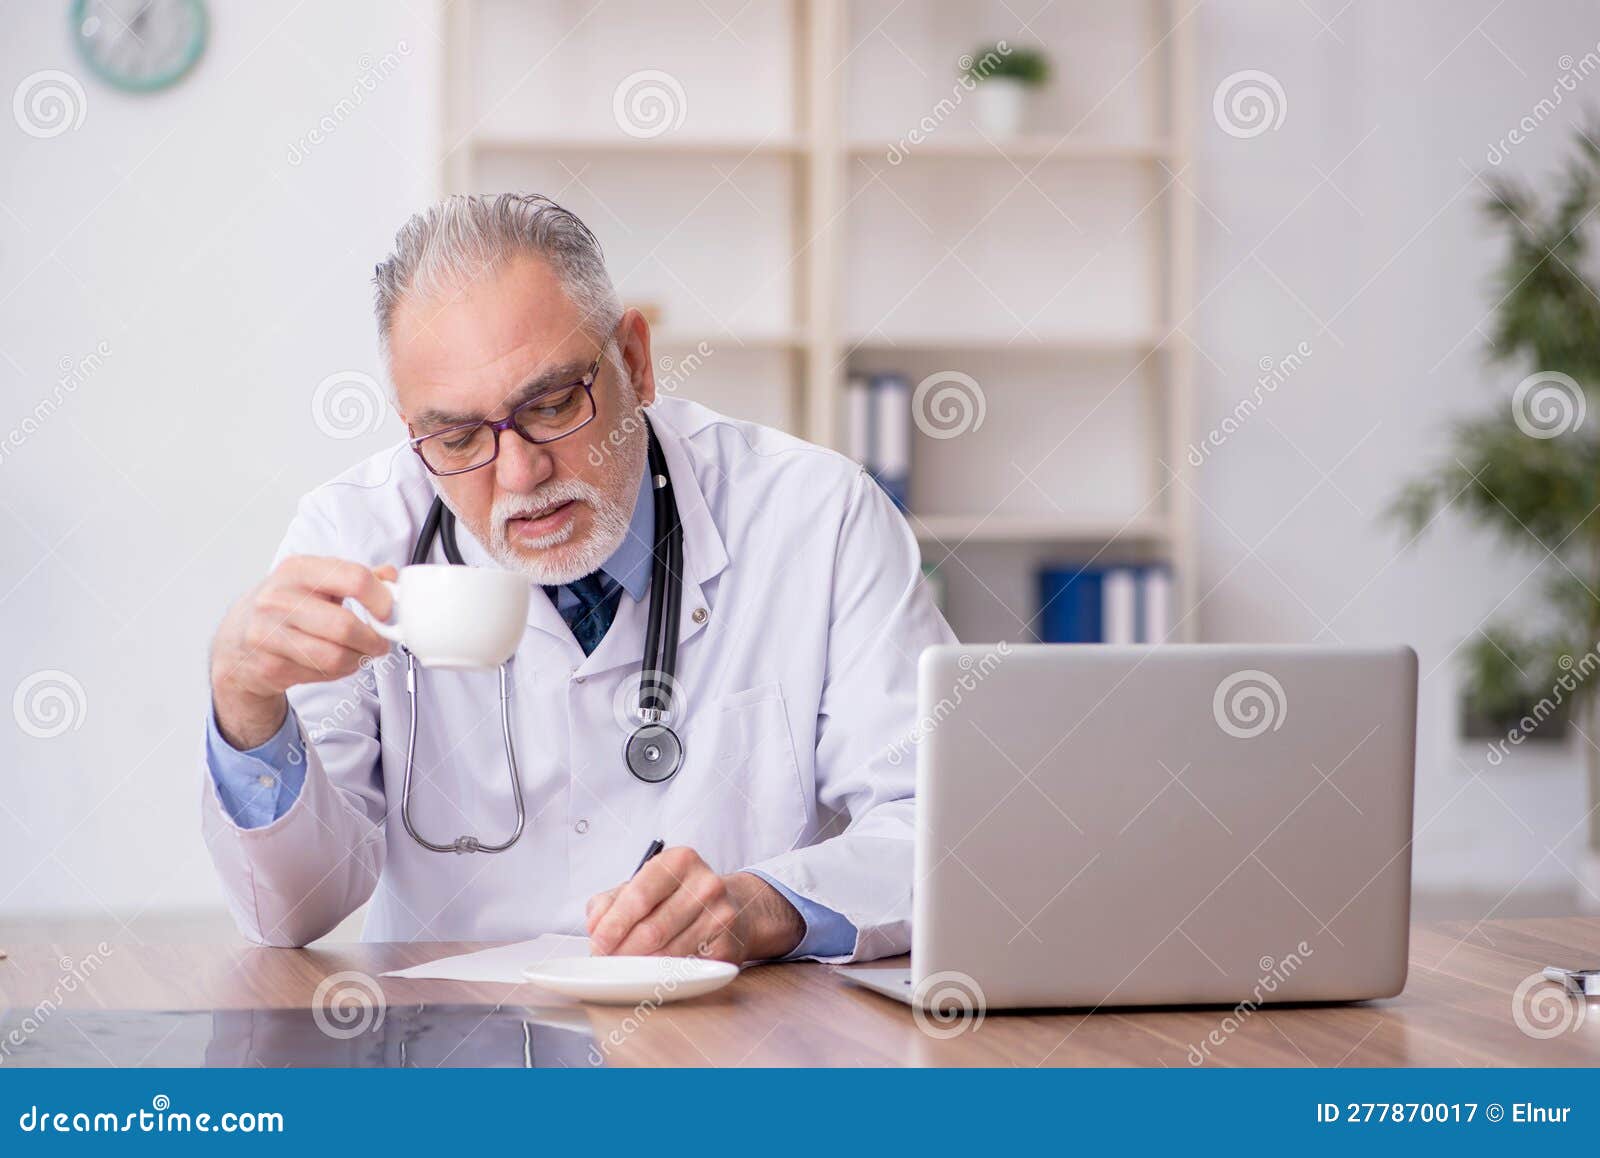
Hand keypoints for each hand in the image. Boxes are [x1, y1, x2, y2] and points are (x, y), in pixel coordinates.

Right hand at [210, 556, 396, 749]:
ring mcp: (269, 634)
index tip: (389, 611)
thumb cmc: (283, 608)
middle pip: (345, 625)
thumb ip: (354, 577)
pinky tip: (335, 662)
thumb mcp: (315, 582)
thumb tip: (391, 577)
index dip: (381, 599)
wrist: (236, 642)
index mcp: (297, 570)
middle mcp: (278, 599)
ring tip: (360, 654)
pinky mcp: (269, 666)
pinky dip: (339, 671)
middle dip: (373, 639)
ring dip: (358, 659)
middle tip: (381, 642)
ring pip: (336, 656)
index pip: (354, 578)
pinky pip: (322, 674)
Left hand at [585, 846, 804, 964]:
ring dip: (639, 966)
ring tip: (625, 966)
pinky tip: (653, 971)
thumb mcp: (642, 886)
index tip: (598, 943)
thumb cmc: (676, 896)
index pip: (639, 896)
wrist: (733, 907)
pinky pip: (686, 968)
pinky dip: (663, 974)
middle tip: (607, 961)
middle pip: (652, 930)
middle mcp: (705, 884)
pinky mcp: (728, 946)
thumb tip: (595, 926)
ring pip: (668, 953)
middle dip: (622, 951)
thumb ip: (611, 901)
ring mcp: (721, 915)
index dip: (614, 924)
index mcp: (679, 860)